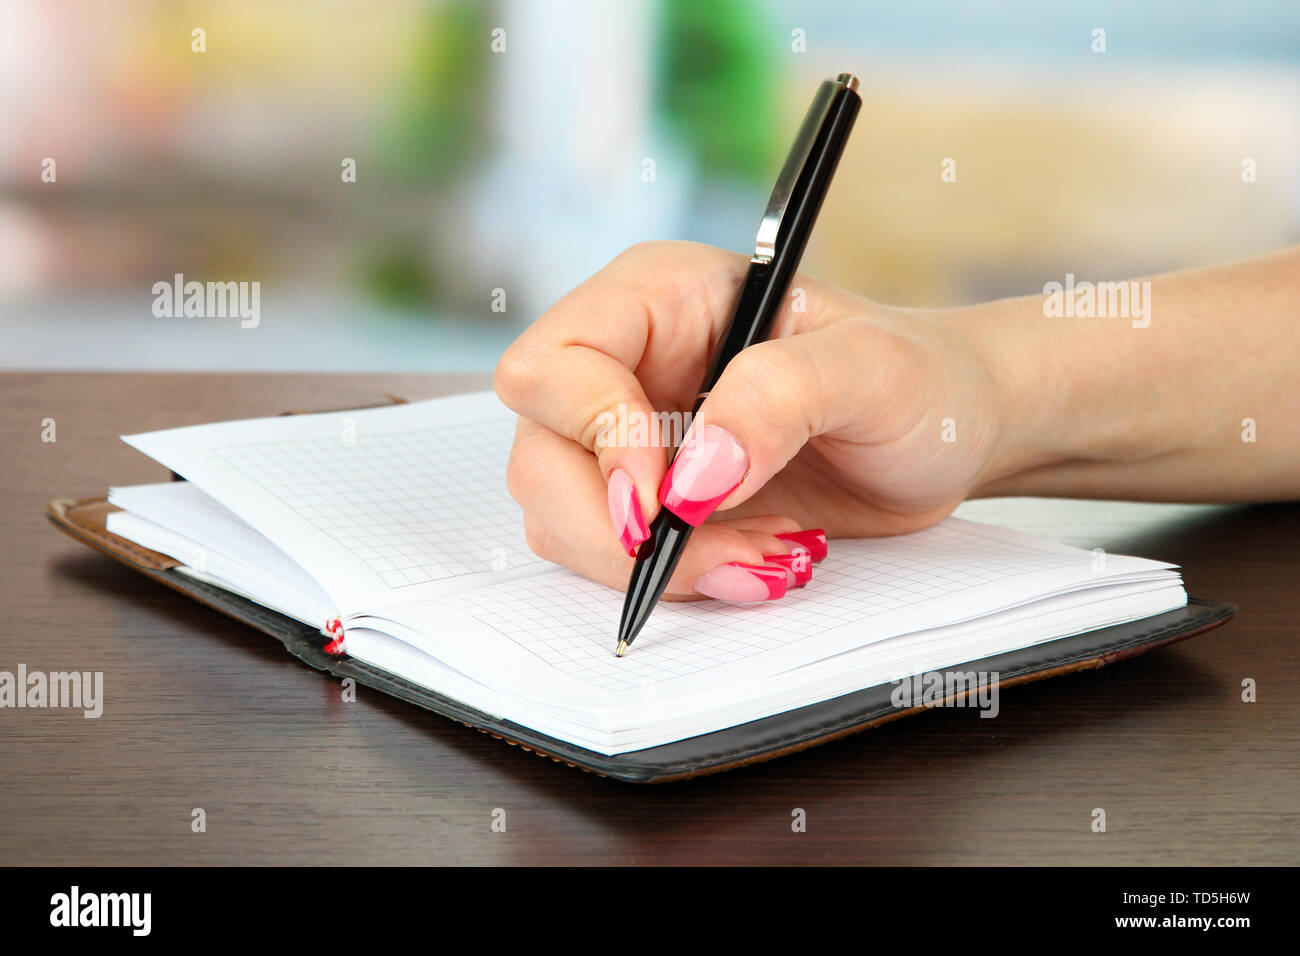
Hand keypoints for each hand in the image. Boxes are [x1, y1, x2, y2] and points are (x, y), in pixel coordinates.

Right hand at [494, 241, 1007, 600]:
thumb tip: (691, 476)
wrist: (945, 439)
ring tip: (767, 553)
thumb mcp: (870, 368)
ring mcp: (633, 439)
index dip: (595, 438)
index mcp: (659, 299)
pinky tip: (756, 560)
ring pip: (563, 519)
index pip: (553, 365)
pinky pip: (614, 555)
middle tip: (723, 556)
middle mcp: (628, 365)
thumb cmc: (918, 378)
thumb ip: (779, 397)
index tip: (670, 499)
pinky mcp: (653, 500)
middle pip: (540, 457)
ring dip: (658, 564)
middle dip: (621, 529)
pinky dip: (678, 579)